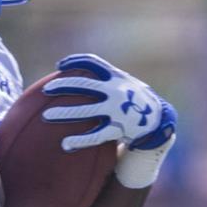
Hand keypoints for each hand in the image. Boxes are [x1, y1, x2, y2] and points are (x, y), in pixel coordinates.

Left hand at [42, 53, 176, 186]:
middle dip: (63, 86)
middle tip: (45, 90)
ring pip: (85, 111)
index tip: (59, 66)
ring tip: (46, 116)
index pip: (93, 62)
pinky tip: (64, 145)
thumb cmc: (138, 102)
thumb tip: (83, 76)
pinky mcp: (119, 129)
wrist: (161, 122)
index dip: (75, 61)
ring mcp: (117, 110)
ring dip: (64, 113)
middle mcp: (116, 91)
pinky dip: (79, 140)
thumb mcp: (128, 85)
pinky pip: (95, 135)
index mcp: (117, 77)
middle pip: (84, 85)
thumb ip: (109, 79)